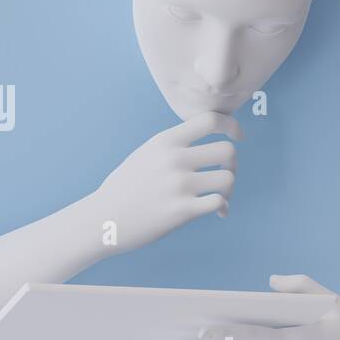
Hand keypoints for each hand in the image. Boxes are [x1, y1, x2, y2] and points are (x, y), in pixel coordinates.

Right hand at [90, 111, 240, 250]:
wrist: (103, 218)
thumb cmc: (123, 188)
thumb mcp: (145, 154)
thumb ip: (172, 146)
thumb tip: (204, 144)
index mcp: (165, 141)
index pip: (210, 120)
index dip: (231, 126)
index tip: (237, 137)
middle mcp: (174, 159)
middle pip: (227, 151)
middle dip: (232, 164)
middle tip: (223, 175)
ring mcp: (179, 185)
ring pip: (228, 178)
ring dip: (229, 188)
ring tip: (219, 195)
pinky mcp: (182, 210)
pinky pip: (219, 202)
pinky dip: (223, 206)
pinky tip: (217, 212)